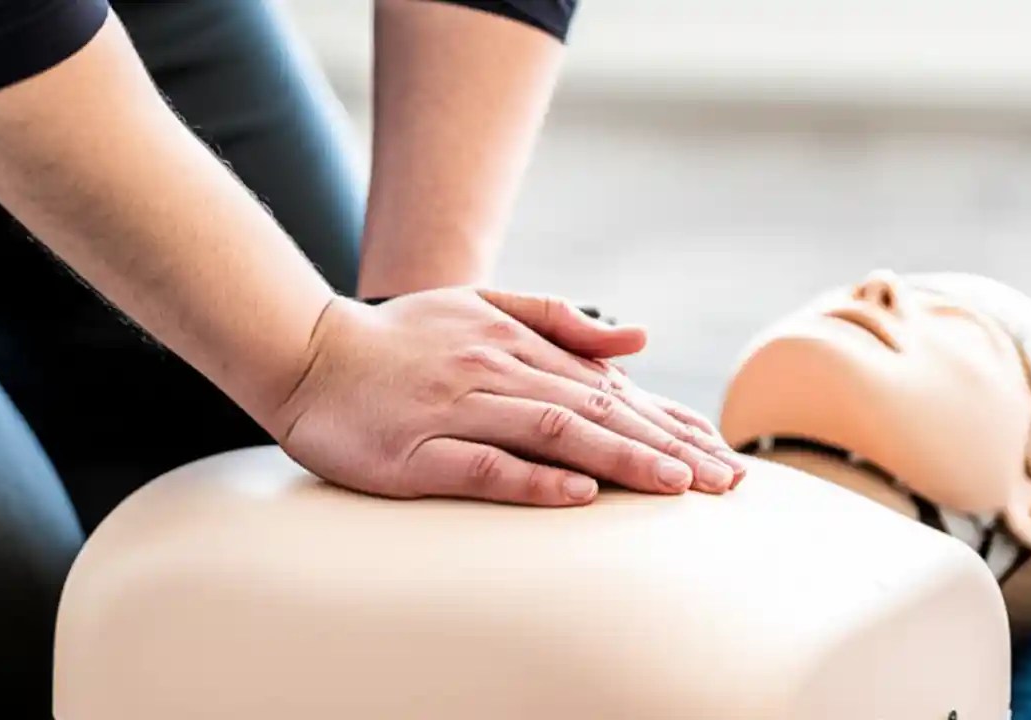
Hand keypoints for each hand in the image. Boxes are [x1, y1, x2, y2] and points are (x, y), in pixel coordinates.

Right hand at [266, 288, 747, 506]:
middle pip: (596, 411)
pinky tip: (579, 494)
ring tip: (675, 487)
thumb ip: (556, 317)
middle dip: (667, 447)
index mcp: (514, 344)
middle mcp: (495, 372)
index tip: (717, 453)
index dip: (667, 421)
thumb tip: (636, 340)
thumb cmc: (397, 337)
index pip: (608, 388)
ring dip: (619, 460)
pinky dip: (534, 479)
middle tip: (723, 481)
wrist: (307, 353)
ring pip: (553, 433)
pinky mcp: (418, 451)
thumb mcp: (479, 304)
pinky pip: (483, 466)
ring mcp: (457, 410)